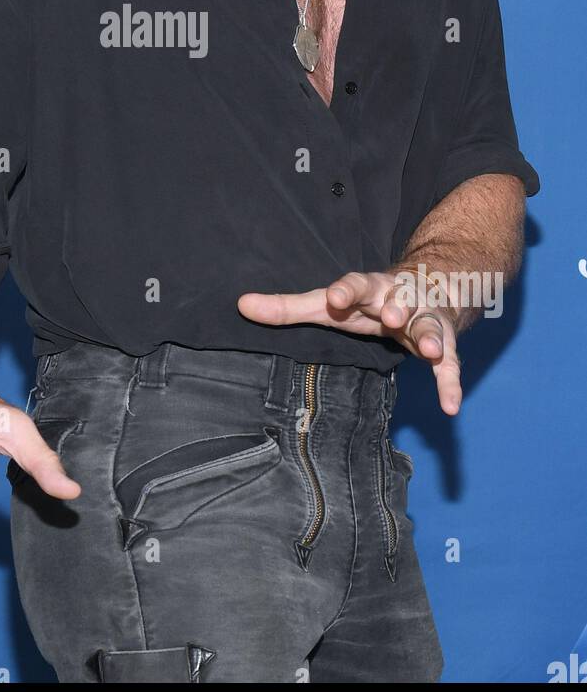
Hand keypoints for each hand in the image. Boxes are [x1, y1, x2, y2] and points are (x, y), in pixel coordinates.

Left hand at [237, 270, 461, 414]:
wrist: (429, 287)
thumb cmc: (368, 301)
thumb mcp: (331, 304)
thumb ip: (289, 308)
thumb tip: (241, 305)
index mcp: (369, 288)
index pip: (356, 284)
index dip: (346, 291)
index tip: (336, 298)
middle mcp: (401, 300)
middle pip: (401, 300)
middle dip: (400, 307)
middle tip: (394, 316)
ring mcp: (425, 320)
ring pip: (430, 327)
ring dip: (432, 337)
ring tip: (432, 351)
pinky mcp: (444, 345)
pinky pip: (450, 365)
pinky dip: (450, 384)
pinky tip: (451, 407)